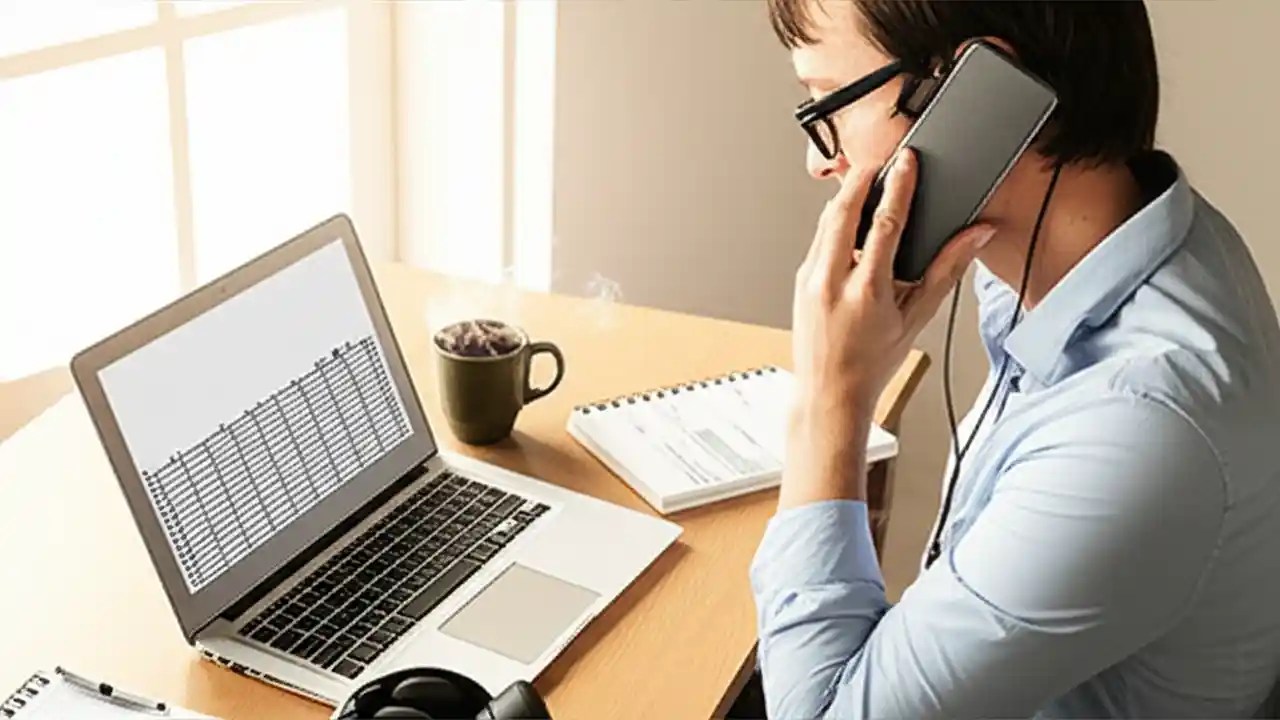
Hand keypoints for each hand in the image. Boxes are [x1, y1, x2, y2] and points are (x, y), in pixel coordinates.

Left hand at [782, 149, 994, 505]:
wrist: (830, 392)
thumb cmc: (873, 361)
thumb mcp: (917, 318)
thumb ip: (947, 271)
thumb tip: (975, 236)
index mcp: (866, 291)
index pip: (884, 225)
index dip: (898, 188)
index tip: (906, 163)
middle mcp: (832, 282)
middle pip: (843, 212)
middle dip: (861, 179)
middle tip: (880, 161)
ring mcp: (810, 280)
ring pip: (826, 222)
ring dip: (846, 198)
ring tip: (867, 182)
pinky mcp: (799, 280)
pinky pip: (818, 240)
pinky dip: (835, 225)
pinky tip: (850, 222)